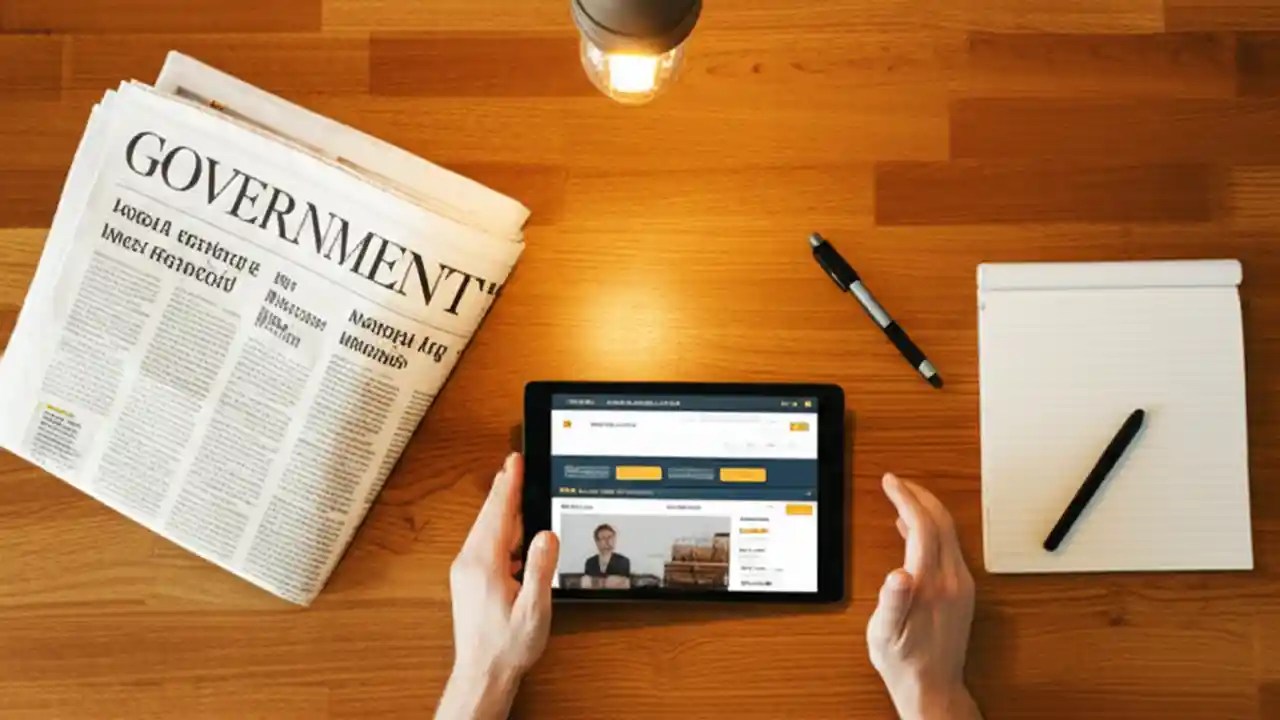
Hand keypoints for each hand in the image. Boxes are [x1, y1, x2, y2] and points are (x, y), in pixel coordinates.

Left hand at [436, 453, 559, 719]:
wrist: (482, 672)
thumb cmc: (507, 646)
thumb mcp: (533, 610)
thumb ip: (540, 569)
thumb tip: (546, 534)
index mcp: (484, 564)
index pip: (499, 514)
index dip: (509, 485)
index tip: (515, 461)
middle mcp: (469, 563)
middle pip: (489, 516)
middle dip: (504, 488)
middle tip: (515, 464)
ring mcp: (466, 570)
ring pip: (486, 529)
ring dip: (502, 509)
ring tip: (517, 489)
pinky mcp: (468, 579)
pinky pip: (484, 543)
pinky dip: (500, 529)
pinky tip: (514, 532)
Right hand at [866, 473, 981, 719]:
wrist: (933, 686)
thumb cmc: (904, 662)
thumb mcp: (885, 634)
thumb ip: (892, 602)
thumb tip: (897, 575)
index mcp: (930, 584)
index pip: (921, 526)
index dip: (905, 498)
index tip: (891, 482)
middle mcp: (952, 580)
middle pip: (939, 522)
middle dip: (917, 496)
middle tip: (896, 482)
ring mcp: (960, 584)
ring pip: (947, 532)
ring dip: (925, 510)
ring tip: (902, 499)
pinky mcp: (961, 591)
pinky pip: (948, 547)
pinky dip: (930, 529)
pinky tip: (911, 532)